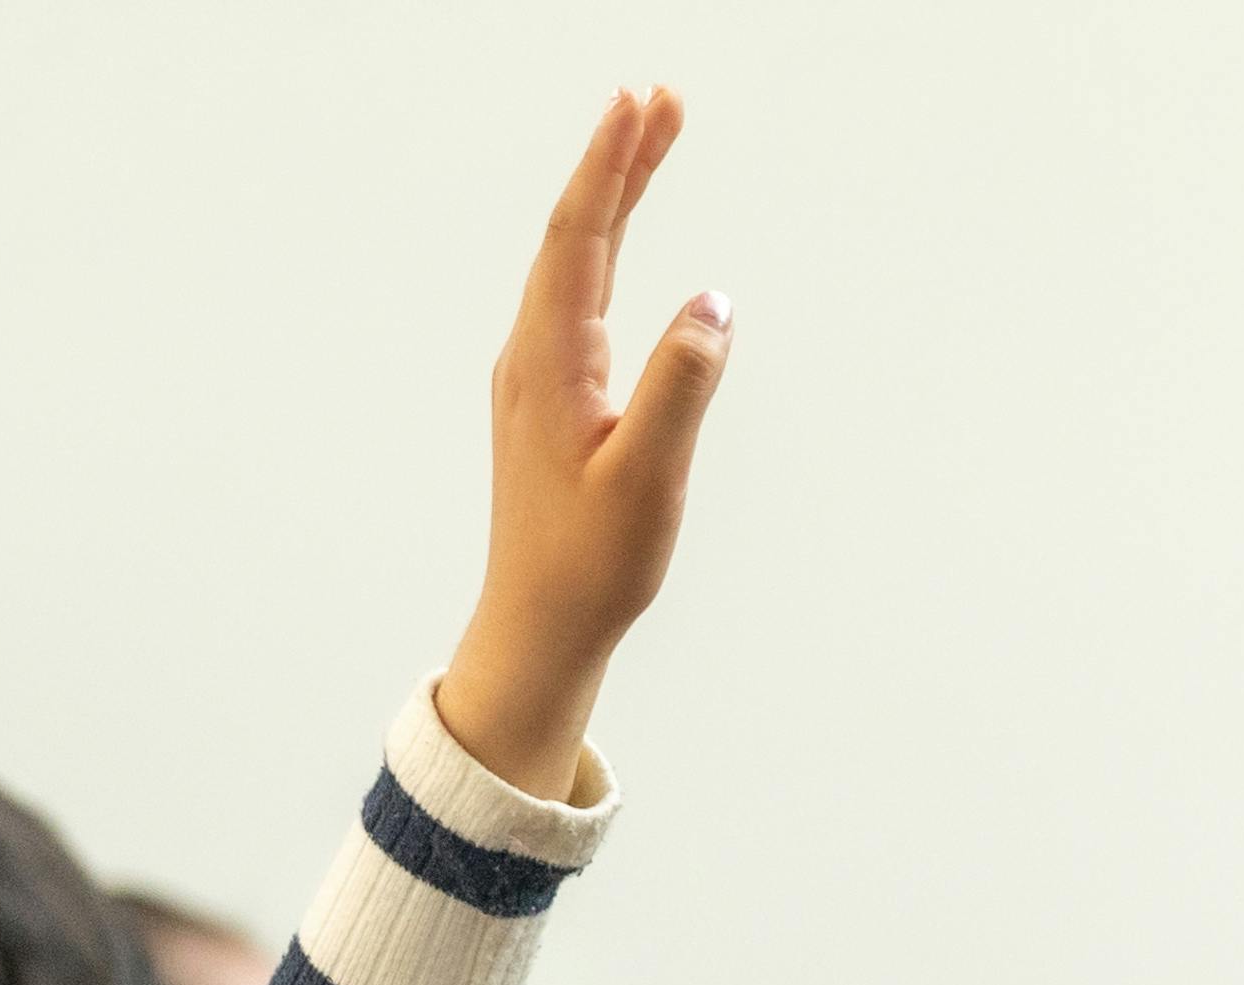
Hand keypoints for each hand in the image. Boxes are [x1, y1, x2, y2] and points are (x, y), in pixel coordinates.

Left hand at [437, 86, 734, 803]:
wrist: (538, 629)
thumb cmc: (591, 565)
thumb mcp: (647, 479)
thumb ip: (681, 387)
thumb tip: (713, 304)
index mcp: (549, 364)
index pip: (578, 238)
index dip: (610, 165)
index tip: (640, 101)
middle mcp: (530, 356)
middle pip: (575, 234)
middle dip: (618, 161)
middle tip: (661, 97)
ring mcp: (534, 376)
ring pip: (574, 263)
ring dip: (613, 199)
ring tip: (653, 139)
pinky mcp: (548, 399)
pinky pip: (575, 298)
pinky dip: (602, 250)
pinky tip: (617, 241)